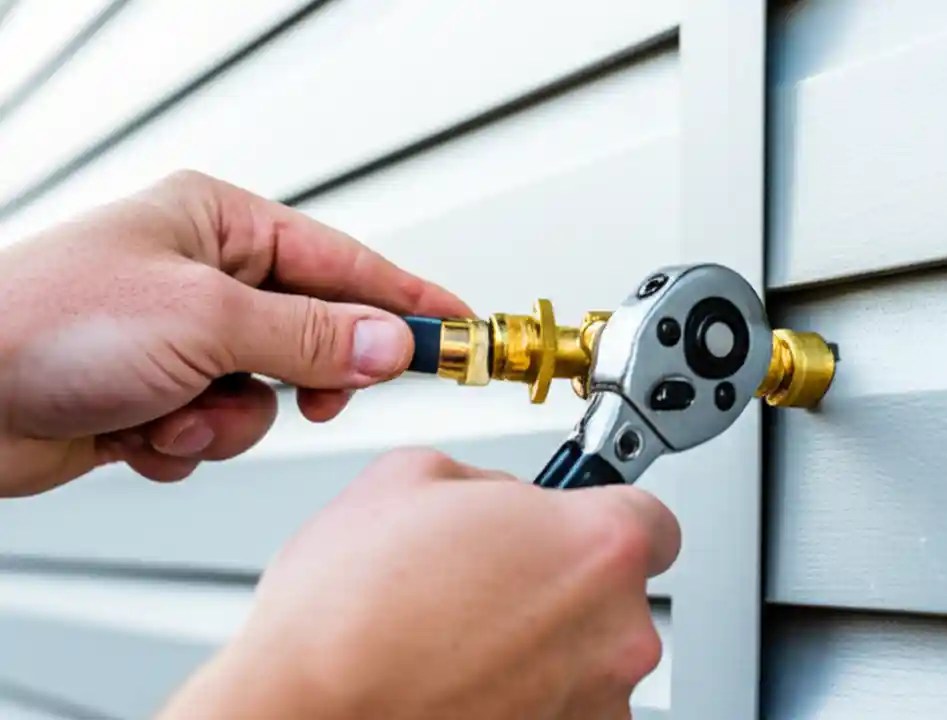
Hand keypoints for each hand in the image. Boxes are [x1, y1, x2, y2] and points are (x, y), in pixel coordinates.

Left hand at [0, 171, 469, 495]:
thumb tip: (392, 343)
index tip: (460, 329)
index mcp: (218, 223)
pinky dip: (186, 444)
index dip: (407, 300)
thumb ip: (313, 336)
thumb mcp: (206, 319)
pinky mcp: (156, 395)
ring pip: (266, 396)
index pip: (344, 261)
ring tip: (174, 411)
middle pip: (312, 334)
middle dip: (300, 379)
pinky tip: (139, 432)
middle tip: (313, 397)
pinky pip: (218, 429)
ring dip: (225, 420)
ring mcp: (180, 339)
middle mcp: (203, 276)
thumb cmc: (43, 323)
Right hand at [158, 449, 679, 719]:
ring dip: (545, 645)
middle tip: (491, 581)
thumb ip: (485, 477)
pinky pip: (563, 708)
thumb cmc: (346, 617)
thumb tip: (497, 496)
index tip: (572, 526)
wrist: (302, 715)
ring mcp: (595, 703)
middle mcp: (617, 632)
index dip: (603, 516)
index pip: (652, 518)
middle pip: (618, 592)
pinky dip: (527, 698)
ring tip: (462, 638)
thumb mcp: (408, 478)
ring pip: (590, 656)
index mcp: (597, 547)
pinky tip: (463, 682)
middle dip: (563, 582)